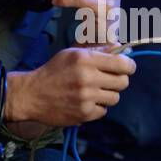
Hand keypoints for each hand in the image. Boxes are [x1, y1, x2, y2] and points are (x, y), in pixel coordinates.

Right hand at [7, 48, 135, 125]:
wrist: (31, 95)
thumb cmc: (53, 71)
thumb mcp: (72, 54)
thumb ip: (97, 51)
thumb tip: (119, 47)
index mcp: (85, 59)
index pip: (122, 63)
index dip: (129, 66)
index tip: (126, 67)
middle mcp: (87, 78)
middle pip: (123, 82)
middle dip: (118, 80)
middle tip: (108, 80)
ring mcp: (86, 97)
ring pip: (115, 98)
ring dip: (107, 95)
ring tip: (94, 92)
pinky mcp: (84, 114)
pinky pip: (103, 110)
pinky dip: (97, 107)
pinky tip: (84, 102)